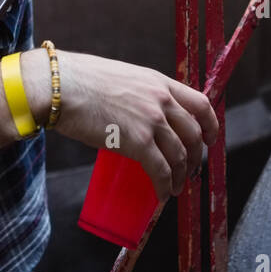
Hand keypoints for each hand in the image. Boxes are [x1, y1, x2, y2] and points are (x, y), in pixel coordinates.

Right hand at [31, 50, 218, 199]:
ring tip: (175, 186)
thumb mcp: (122, 78)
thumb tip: (137, 113)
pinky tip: (162, 193)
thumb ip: (137, 93)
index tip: (209, 139)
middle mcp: (161, 100)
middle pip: (194, 133)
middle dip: (195, 156)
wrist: (60, 87)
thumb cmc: (81, 81)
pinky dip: (164, 185)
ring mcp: (152, 121)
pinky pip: (161, 170)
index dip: (210, 125)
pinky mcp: (138, 142)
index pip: (200, 103)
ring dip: (181, 175)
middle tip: (190, 169)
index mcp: (159, 82)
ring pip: (180, 155)